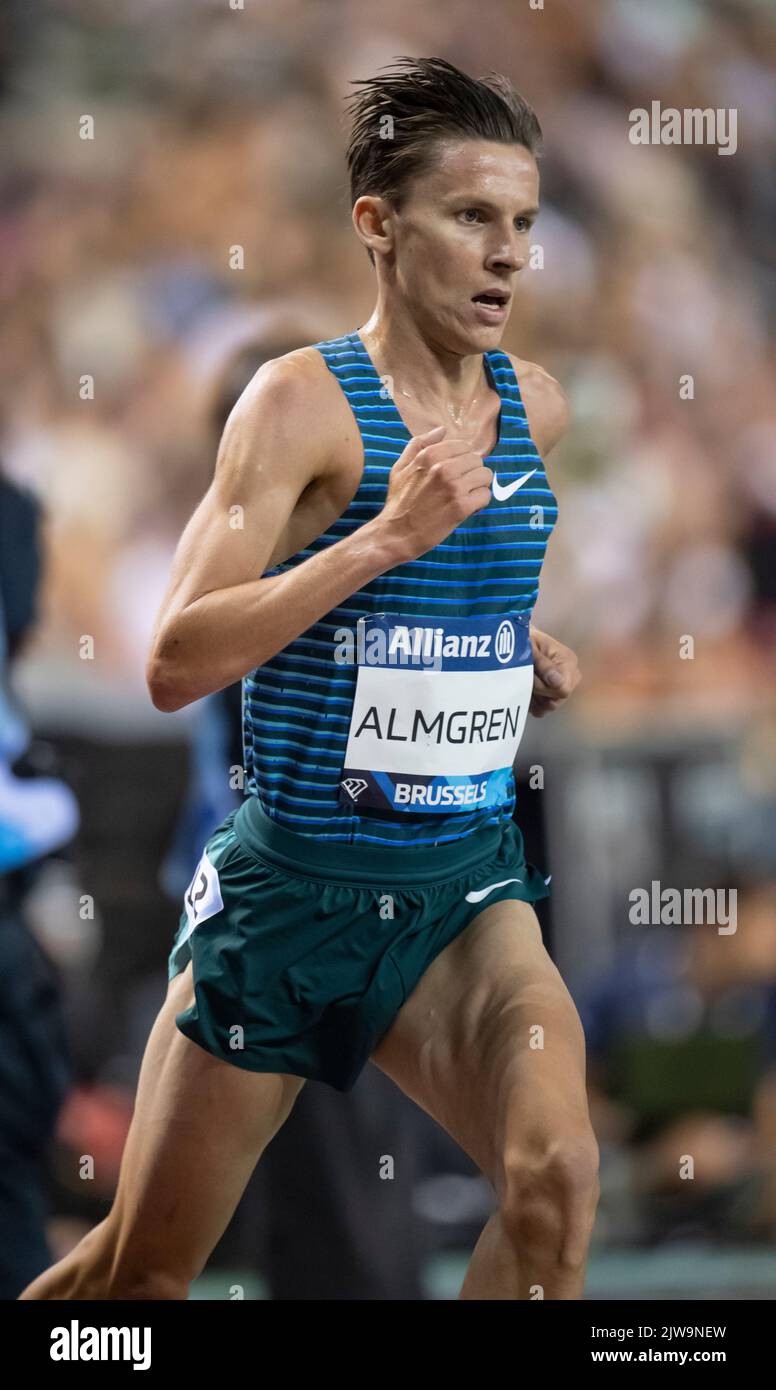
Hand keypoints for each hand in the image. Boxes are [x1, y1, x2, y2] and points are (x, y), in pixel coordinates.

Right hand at [378, 425, 491, 561]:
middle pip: (477, 460)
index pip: (463, 446)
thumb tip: (441, 430)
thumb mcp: (400, 467)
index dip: (461, 460)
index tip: (454, 473)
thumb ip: (419, 444)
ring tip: (464, 497)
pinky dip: (479, 503)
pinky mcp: (461, 507)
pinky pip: (485, 496)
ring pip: (485, 476)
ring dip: (477, 487)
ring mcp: (454, 487)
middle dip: (471, 473)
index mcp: (429, 455)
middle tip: (459, 488)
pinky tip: (467, 508)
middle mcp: (443, 468)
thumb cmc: (399, 502)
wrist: (396, 534)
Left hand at [529, 626, 580, 716]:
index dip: (544, 687)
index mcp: (568, 661)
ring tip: (526, 681)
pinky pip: (542, 710)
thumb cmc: (525, 640)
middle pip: (556, 700)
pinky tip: (526, 689)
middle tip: (526, 676)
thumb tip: (557, 682)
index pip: (563, 689)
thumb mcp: (531, 647)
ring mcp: (562, 687)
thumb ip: (544, 664)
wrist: (519, 641)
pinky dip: (532, 702)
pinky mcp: (552, 696)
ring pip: (548, 706)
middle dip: (537, 690)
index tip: (532, 675)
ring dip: (534, 696)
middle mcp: (570, 676)